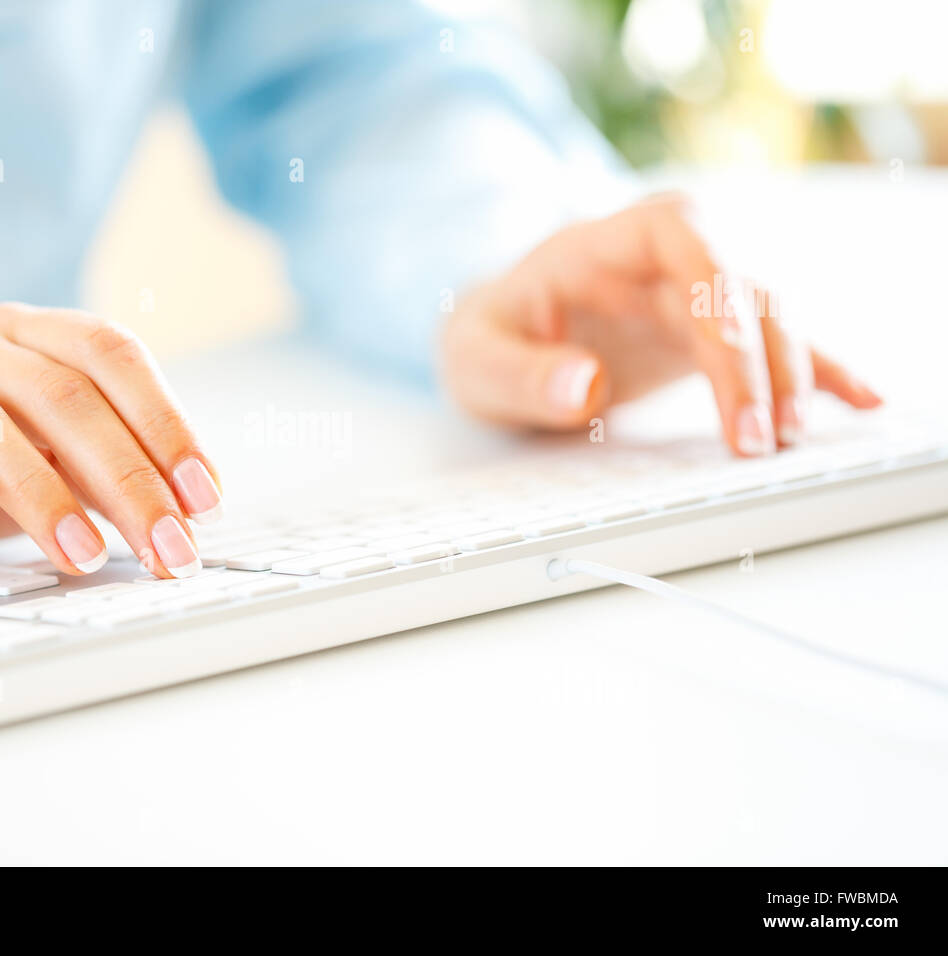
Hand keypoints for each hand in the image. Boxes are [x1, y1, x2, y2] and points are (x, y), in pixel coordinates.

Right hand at [0, 303, 222, 576]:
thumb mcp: (48, 459)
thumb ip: (107, 470)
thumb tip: (186, 515)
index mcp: (31, 335)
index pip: (113, 355)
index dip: (167, 422)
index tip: (205, 498)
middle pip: (62, 393)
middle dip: (128, 477)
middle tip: (166, 547)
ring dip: (41, 490)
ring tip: (84, 553)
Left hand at [440, 195, 880, 452]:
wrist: (497, 341)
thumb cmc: (487, 338)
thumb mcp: (477, 359)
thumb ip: (521, 373)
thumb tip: (580, 386)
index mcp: (604, 244)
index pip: (681, 236)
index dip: (714, 289)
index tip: (727, 353)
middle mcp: (661, 260)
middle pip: (736, 288)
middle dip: (755, 362)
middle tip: (752, 441)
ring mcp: (691, 296)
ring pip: (767, 317)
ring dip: (786, 377)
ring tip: (780, 443)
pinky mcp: (708, 335)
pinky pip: (772, 344)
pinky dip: (815, 370)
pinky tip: (858, 400)